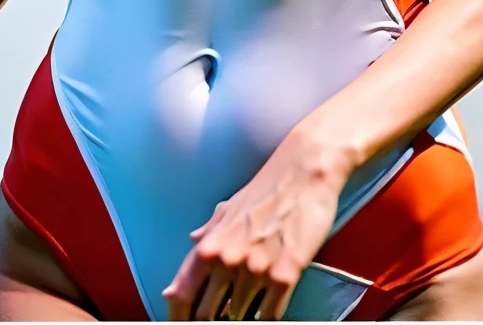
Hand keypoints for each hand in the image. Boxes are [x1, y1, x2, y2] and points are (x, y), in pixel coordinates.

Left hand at [162, 127, 351, 320]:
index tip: (181, 323)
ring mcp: (256, 270)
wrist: (305, 171)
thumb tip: (193, 241)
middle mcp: (228, 260)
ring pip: (240, 317)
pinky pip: (271, 315)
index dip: (177, 316)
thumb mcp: (230, 207)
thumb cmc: (267, 188)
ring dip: (242, 316)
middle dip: (211, 319)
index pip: (181, 294)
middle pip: (207, 314)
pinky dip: (268, 316)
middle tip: (219, 316)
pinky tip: (269, 307)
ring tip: (247, 308)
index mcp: (210, 244)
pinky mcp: (285, 276)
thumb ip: (210, 230)